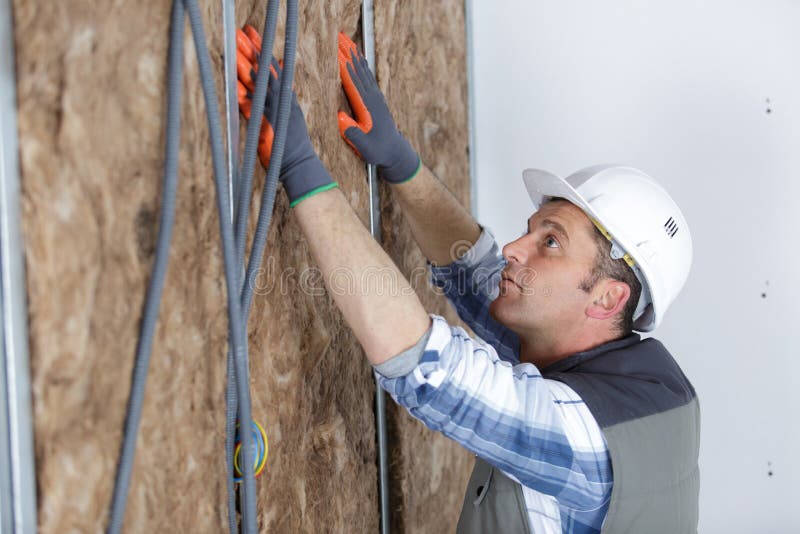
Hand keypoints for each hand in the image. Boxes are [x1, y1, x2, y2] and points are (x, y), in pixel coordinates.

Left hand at [237, 25, 336, 205]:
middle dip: (256, 50)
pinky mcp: (272, 121)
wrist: (300, 167)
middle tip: (245, 32)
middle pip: (268, 70)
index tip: (254, 36)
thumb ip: (284, 104)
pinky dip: (250, 87)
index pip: (276, 71)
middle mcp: (284, 102)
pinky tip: (240, 75)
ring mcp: (279, 110)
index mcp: (288, 102)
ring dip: (250, 63)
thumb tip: (286, 88)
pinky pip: (258, 101)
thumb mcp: (290, 123)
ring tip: (239, 45)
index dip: (264, 53)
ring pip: (263, 81)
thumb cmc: (292, 150)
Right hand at [337, 33, 420, 183]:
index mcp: (367, 107)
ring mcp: (376, 97)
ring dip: (354, 54)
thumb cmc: (378, 151)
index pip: (353, 82)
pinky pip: (367, 76)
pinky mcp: (376, 98)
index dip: (344, 65)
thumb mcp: (364, 147)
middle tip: (338, 36)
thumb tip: (340, 118)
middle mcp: (372, 98)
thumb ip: (352, 133)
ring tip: (346, 39)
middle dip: (347, 52)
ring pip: (363, 70)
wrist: (395, 151)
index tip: (336, 51)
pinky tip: (357, 57)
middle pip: (358, 70)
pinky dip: (361, 64)